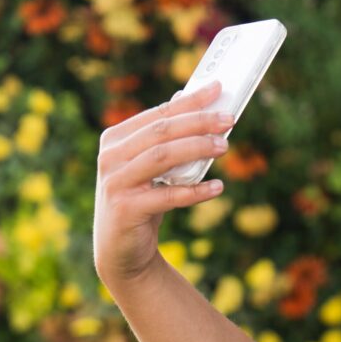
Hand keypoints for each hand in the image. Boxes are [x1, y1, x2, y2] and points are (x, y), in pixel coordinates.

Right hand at [93, 82, 231, 286]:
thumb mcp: (151, 169)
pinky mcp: (126, 209)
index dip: (189, 102)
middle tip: (229, 120)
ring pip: (162, 157)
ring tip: (224, 146)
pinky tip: (218, 188)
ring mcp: (116, 183)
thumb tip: (185, 99)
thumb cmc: (142, 203)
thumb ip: (164, 139)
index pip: (158, 115)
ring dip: (196, 149)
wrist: (121, 251)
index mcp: (116, 140)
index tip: (217, 90)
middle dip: (197, 123)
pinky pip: (167, 196)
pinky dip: (195, 192)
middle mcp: (111, 157)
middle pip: (160, 133)